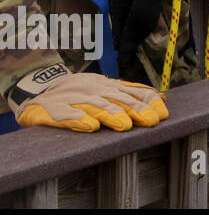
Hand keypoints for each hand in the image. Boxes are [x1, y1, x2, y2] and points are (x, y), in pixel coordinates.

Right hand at [6, 63, 167, 132]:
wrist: (39, 89)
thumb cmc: (80, 94)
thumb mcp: (107, 89)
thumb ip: (132, 93)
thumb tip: (163, 98)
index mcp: (108, 87)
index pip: (133, 93)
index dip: (148, 103)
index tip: (163, 115)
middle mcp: (94, 91)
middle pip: (118, 100)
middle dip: (135, 110)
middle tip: (150, 121)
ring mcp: (74, 99)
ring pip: (95, 106)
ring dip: (111, 115)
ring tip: (124, 125)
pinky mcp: (53, 109)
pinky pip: (66, 115)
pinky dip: (78, 120)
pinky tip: (90, 127)